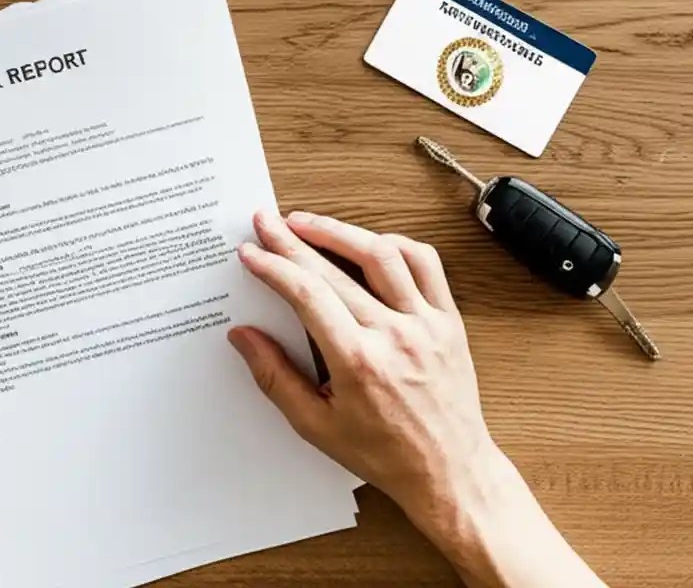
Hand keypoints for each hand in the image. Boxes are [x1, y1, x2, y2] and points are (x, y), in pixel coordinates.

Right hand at [229, 211, 606, 586]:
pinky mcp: (448, 321)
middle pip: (335, 269)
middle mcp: (394, 336)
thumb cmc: (384, 454)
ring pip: (382, 254)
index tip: (251, 251)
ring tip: (308, 222)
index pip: (307, 294)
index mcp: (358, 362)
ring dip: (340, 231)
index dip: (274, 266)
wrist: (449, 470)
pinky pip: (425, 265)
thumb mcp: (316, 425)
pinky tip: (369, 242)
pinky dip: (395, 244)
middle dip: (293, 240)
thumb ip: (275, 376)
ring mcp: (426, 324)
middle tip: (266, 222)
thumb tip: (242, 336)